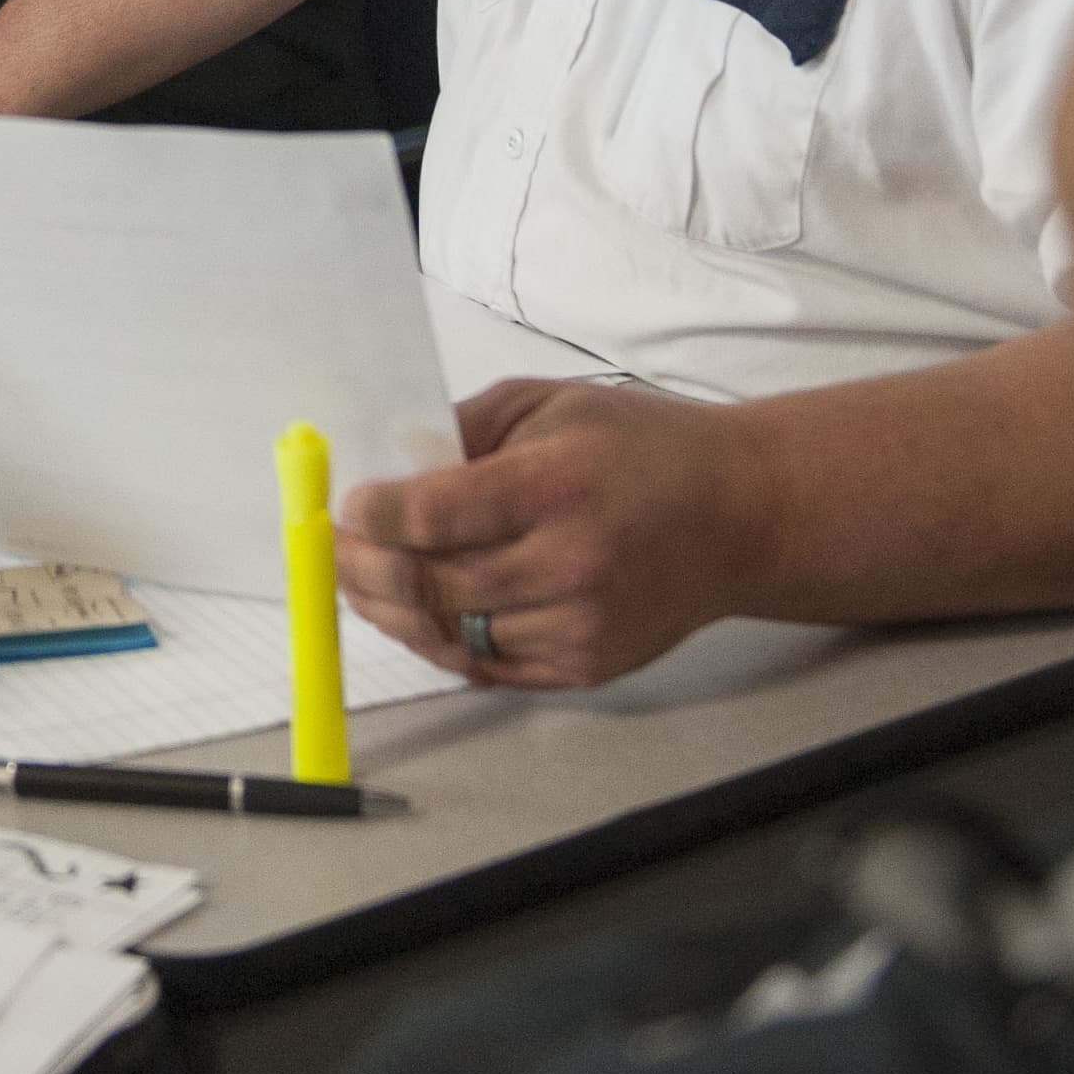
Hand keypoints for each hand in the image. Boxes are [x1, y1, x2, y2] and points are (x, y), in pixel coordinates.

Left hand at [332, 378, 770, 688]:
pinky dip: (439, 646)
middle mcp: (571, 564)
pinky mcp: (587, 667)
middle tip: (335, 552)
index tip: (345, 508)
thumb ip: (467, 430)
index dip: (376, 517)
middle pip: (434, 585)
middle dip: (365, 570)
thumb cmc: (640, 449)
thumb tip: (387, 463)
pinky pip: (487, 668)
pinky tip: (413, 617)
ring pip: (452, 636)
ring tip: (360, 585)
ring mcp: (581, 626)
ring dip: (391, 613)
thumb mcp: (551, 405)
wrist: (739, 517)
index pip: (439, 515)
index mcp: (558, 485)